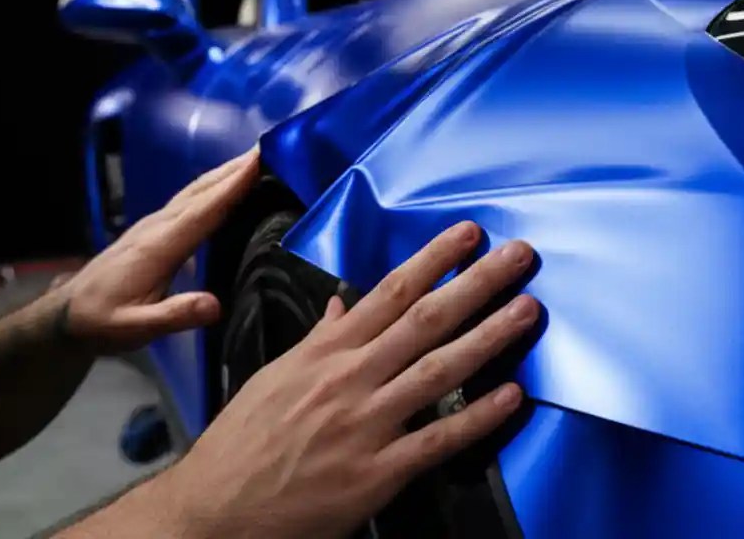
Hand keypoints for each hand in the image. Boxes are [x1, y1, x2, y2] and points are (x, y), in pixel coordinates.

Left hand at [54, 148, 259, 352]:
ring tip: (257, 158)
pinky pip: (191, 200)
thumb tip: (215, 305)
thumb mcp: (135, 327)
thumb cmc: (103, 321)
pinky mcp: (155, 229)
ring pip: (196, 190)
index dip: (232, 186)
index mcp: (159, 246)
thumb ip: (174, 316)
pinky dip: (214, 186)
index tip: (259, 160)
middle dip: (236, 168)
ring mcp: (155, 224)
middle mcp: (158, 226)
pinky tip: (227, 186)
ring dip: (226, 172)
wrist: (69, 315)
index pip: (203, 210)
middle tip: (271, 146)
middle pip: (202, 190)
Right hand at [157, 221, 539, 538]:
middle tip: (519, 255)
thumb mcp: (276, 376)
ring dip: (488, 336)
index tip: (469, 234)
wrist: (216, 509)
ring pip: (439, 370)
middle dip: (476, 283)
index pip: (390, 293)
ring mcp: (366, 424)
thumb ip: (317, 338)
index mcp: (325, 352)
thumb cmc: (244, 442)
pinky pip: (438, 438)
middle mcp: (350, 379)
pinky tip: (511, 395)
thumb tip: (340, 303)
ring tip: (528, 309)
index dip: (434, 260)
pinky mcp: (377, 472)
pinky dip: (477, 417)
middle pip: (424, 320)